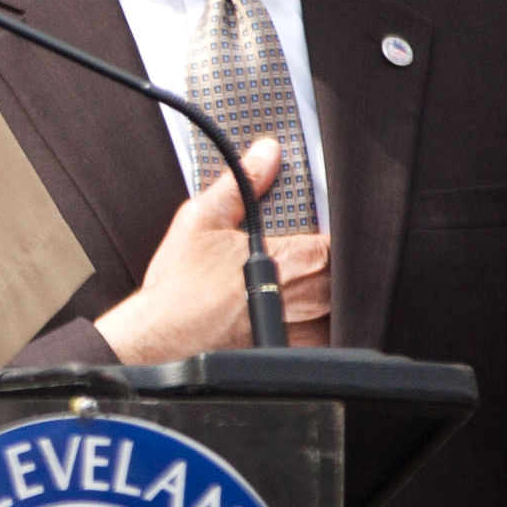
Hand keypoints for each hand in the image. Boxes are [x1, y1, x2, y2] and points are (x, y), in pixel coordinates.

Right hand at [89, 139, 332, 360]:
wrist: (160, 338)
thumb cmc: (179, 287)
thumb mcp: (203, 220)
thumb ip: (243, 182)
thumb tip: (266, 153)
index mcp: (295, 259)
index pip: (341, 241)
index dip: (334, 236)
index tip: (321, 234)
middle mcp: (307, 297)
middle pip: (346, 275)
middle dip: (331, 265)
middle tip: (305, 260)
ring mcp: (303, 329)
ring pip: (339, 309)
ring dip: (327, 297)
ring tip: (298, 288)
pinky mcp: (292, 353)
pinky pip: (325, 339)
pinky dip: (316, 327)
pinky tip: (293, 317)